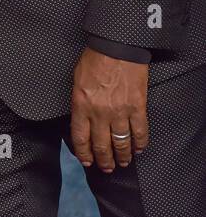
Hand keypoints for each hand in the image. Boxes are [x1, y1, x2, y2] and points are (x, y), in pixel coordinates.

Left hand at [70, 48, 148, 171]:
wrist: (115, 48)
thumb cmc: (93, 60)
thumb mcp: (76, 82)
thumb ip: (79, 103)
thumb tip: (82, 120)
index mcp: (81, 105)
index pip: (80, 137)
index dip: (84, 153)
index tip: (86, 162)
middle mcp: (99, 113)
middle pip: (101, 145)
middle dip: (103, 160)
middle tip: (106, 168)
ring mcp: (120, 112)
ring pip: (121, 142)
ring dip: (122, 156)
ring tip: (123, 162)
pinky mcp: (137, 107)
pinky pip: (140, 132)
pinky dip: (140, 143)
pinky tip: (139, 149)